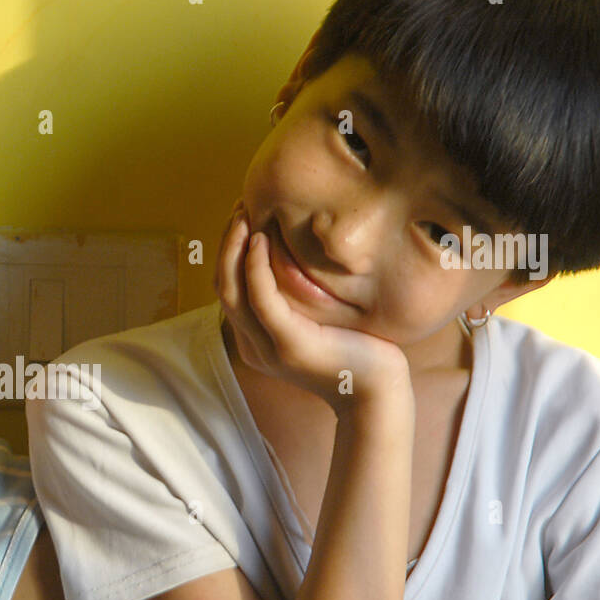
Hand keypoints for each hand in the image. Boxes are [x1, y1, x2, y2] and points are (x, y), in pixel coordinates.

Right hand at [216, 199, 409, 414]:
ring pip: (231, 291)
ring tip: (245, 215)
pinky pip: (262, 299)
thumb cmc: (355, 351)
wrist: (376, 392)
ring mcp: (267, 348)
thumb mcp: (317, 320)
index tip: (241, 217)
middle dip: (225, 244)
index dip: (227, 252)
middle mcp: (253, 346)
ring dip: (233, 248)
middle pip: (222, 287)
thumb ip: (296, 299)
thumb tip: (292, 258)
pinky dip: (255, 267)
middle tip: (239, 207)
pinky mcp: (289, 345)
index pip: (227, 290)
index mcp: (255, 341)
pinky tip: (261, 241)